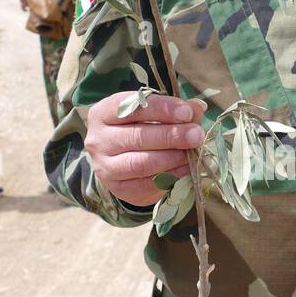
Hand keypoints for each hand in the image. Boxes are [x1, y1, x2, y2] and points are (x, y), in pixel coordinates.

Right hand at [84, 92, 207, 205]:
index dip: (161, 109)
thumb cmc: (140, 129)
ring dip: (171, 158)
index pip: (130, 108)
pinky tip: (187, 170)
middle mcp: (99, 140)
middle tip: (196, 135)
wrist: (123, 162)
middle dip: (171, 136)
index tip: (186, 113)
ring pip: (140, 163)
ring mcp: (105, 167)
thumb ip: (175, 110)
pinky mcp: (118, 188)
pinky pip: (146, 184)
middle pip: (137, 137)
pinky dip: (170, 177)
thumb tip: (197, 108)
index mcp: (103, 113)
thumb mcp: (154, 114)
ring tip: (193, 153)